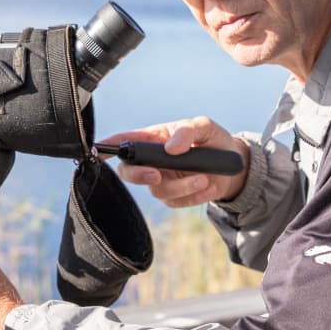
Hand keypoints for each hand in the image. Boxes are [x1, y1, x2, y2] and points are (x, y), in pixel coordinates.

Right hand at [101, 116, 249, 207]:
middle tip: (157, 175)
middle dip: (139, 175)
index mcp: (153, 139)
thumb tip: (172, 147)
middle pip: (129, 172)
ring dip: (182, 186)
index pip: (125, 141)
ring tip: (204, 177)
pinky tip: (208, 185)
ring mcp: (162, 180)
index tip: (97, 149)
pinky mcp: (175, 197)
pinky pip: (177, 202)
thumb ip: (188, 131)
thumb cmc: (213, 140)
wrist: (233, 165)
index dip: (108, 146)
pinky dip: (194, 195)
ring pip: (158, 190)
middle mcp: (152, 161)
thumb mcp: (204, 127)